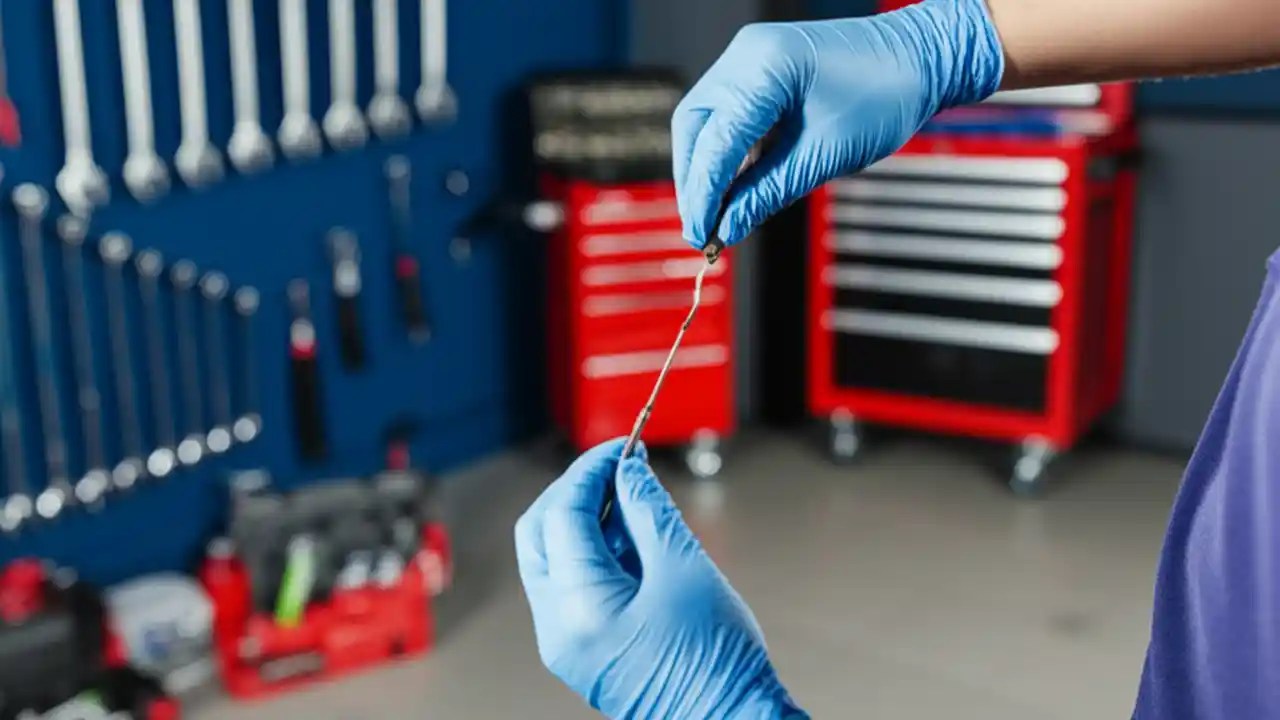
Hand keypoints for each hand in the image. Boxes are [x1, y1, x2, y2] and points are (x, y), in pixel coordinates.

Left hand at [515, 438, 806, 718]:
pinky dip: (593, 553)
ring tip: (634, 502)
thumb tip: (628, 470)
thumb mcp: (685, 567)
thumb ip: (648, 509)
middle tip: (618, 467)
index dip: (591, 469)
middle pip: (540, 532)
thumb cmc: (716, 662)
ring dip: (585, 521)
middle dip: (575, 492)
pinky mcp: (580, 648)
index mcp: (577, 607)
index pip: (563, 513)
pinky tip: (632, 538)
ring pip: (551, 558)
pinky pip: (569, 586)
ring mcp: (563, 642)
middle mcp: (556, 628)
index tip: (623, 447)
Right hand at [672, 0, 1005, 249]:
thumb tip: (729, 225)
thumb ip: (767, 193)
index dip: (704, 197)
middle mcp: (747, 55)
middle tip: (702, 229)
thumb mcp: (822, 156)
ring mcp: (750, 58)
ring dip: (708, 170)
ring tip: (718, 214)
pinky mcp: (760, 70)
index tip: (701, 234)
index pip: (714, 144)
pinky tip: (736, 187)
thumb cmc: (886, 93)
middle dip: (695, 183)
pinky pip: (728, 116)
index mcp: (763, 68)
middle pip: (694, 128)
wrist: (922, 59)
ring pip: (705, 123)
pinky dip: (728, 153)